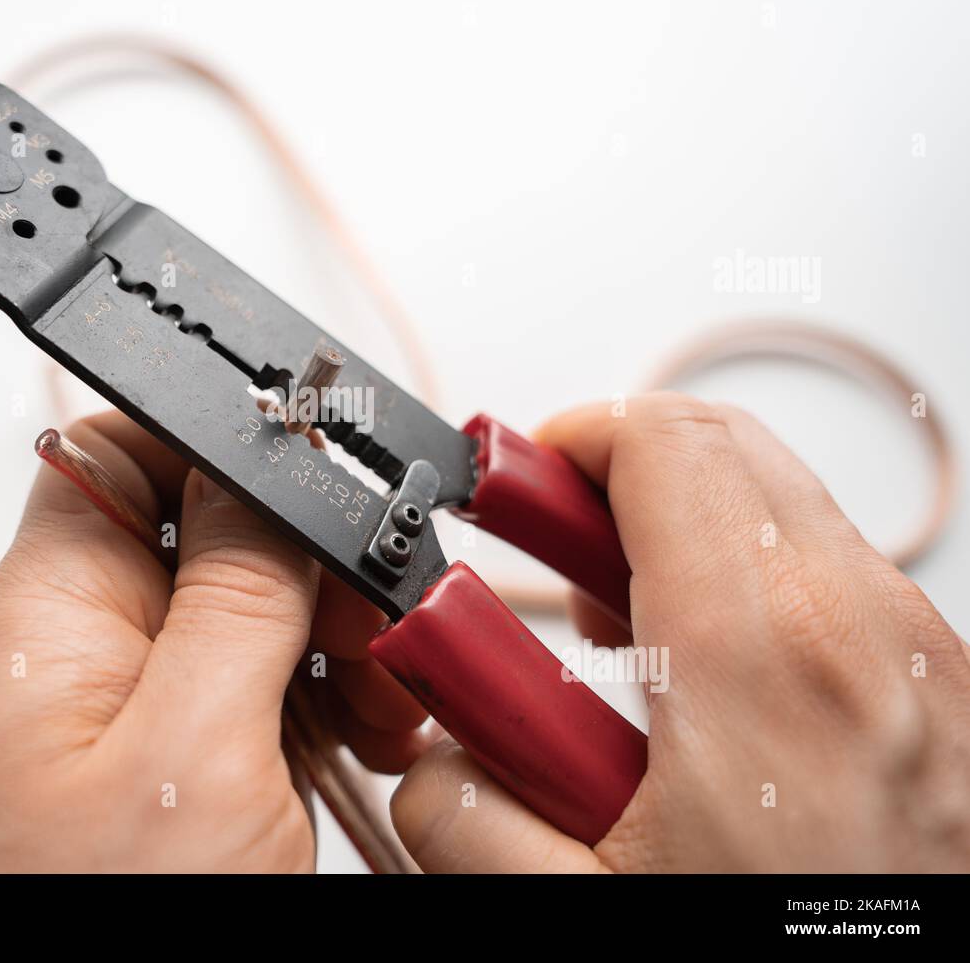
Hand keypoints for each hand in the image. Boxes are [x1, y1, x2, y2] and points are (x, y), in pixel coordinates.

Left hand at [0, 411, 425, 871]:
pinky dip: (337, 694)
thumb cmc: (99, 922)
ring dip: (339, 633)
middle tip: (368, 618)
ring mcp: (153, 703)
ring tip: (382, 694)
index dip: (220, 442)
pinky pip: (274, 684)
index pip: (125, 450)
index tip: (315, 475)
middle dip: (311, 558)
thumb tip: (262, 463)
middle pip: (215, 526)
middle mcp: (103, 643)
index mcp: (65, 608)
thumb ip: (231, 594)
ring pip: (261, 606)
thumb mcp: (190, 746)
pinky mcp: (199, 756)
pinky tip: (369, 729)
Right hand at [390, 393, 969, 872]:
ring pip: (778, 509)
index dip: (566, 442)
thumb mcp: (593, 913)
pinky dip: (749, 588)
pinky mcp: (946, 682)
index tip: (512, 491)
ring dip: (681, 535)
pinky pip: (830, 575)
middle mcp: (862, 625)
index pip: (661, 441)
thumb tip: (435, 760)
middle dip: (613, 479)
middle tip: (549, 552)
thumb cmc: (803, 955)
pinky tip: (707, 686)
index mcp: (763, 657)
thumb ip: (468, 819)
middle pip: (721, 449)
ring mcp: (921, 649)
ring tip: (619, 632)